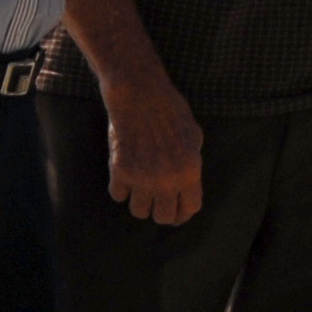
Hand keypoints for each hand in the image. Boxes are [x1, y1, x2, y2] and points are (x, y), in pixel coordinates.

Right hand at [106, 81, 203, 226]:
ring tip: (140, 188)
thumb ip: (191, 164)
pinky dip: (121, 189)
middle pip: (163, 217)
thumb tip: (186, 187)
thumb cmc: (169, 110)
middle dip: (162, 210)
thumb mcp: (193, 136)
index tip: (177, 211)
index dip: (183, 212)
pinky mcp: (119, 170)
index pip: (189, 209)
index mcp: (189, 171)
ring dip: (140, 202)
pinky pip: (118, 195)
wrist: (139, 93)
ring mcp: (141, 177)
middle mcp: (166, 179)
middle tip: (157, 202)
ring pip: (139, 211)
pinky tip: (124, 176)